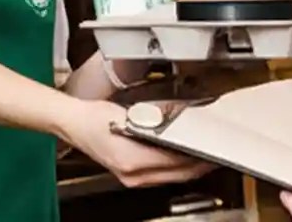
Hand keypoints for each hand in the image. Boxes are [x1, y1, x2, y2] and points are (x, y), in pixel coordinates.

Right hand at [63, 100, 214, 186]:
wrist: (74, 124)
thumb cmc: (94, 117)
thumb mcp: (130, 114)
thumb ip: (156, 121)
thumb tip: (180, 120)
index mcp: (133, 160)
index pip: (177, 163)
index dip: (199, 157)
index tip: (214, 149)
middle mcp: (133, 174)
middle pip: (178, 175)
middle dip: (199, 165)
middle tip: (216, 154)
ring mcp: (131, 177)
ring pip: (171, 177)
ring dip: (188, 167)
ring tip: (203, 154)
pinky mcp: (129, 174)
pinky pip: (160, 175)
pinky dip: (174, 167)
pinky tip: (181, 157)